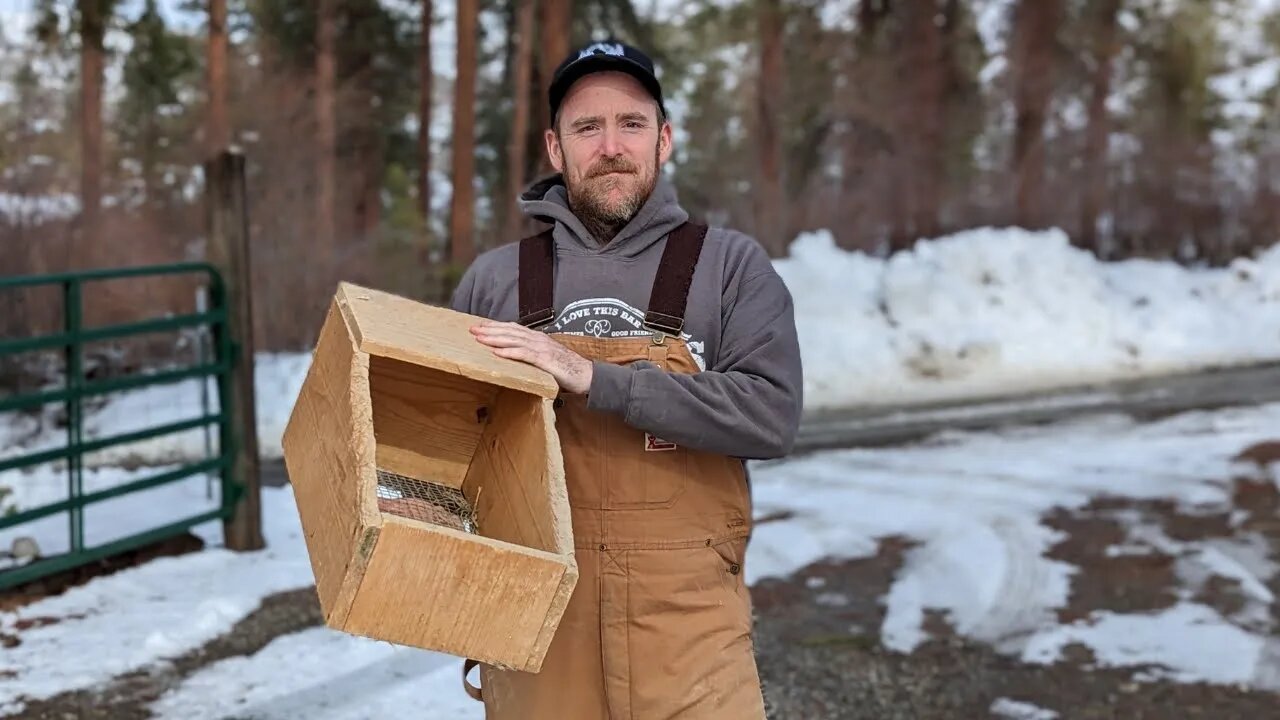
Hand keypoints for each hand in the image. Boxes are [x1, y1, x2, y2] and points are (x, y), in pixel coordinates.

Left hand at [470, 320, 592, 393]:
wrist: (588, 375)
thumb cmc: (568, 369)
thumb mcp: (547, 360)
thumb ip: (533, 356)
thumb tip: (518, 357)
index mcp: (538, 338)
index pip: (513, 329)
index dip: (496, 326)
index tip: (480, 326)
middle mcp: (538, 340)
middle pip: (510, 332)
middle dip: (490, 330)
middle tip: (472, 329)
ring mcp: (542, 349)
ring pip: (514, 340)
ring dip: (495, 339)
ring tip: (479, 338)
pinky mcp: (546, 360)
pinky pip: (525, 355)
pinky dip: (510, 352)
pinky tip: (497, 353)